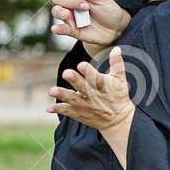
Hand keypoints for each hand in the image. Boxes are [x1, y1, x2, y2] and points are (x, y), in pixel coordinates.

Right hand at [50, 0, 128, 49]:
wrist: (116, 29)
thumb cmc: (108, 11)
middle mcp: (69, 3)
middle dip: (68, 0)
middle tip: (85, 5)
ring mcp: (69, 17)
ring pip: (56, 11)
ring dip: (63, 12)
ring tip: (78, 16)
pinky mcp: (71, 30)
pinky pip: (60, 29)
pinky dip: (58, 28)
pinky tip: (58, 28)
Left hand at [52, 47, 134, 167]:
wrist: (119, 121)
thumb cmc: (118, 96)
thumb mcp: (120, 81)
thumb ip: (117, 64)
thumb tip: (116, 48)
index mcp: (104, 87)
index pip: (97, 79)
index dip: (89, 72)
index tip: (81, 64)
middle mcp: (94, 96)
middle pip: (84, 87)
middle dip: (75, 80)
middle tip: (66, 73)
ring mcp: (86, 105)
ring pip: (73, 99)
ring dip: (63, 95)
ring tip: (52, 90)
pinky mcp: (80, 113)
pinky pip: (68, 111)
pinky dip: (58, 109)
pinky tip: (49, 108)